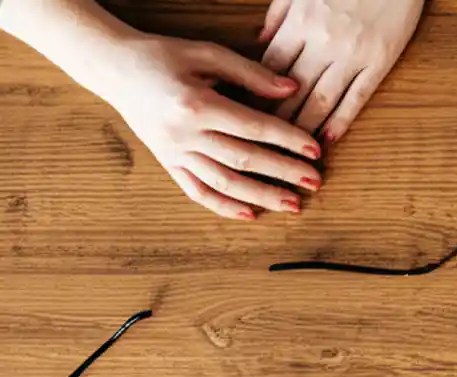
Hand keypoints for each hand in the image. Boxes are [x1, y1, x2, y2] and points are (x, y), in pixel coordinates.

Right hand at [96, 35, 323, 219]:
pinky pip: (197, 192)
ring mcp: (174, 153)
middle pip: (243, 159)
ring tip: (293, 205)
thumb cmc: (162, 56)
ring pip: (224, 183)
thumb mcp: (206, 53)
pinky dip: (224, 206)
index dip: (287, 140)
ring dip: (262, 196)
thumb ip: (250, 73)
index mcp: (196, 104)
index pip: (252, 128)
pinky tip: (251, 215)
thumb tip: (291, 90)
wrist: (113, 69)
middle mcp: (184, 134)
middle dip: (283, 173)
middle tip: (315, 181)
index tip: (314, 151)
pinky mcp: (167, 163)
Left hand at [260, 0, 424, 141]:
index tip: (247, 111)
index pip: (270, 66)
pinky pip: (357, 97)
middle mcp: (323, 40)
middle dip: (275, 118)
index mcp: (301, 20)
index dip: (256, 92)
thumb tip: (260, 41)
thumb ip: (279, 12)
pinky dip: (341, 121)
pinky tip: (329, 138)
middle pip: (291, 88)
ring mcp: (353, 53)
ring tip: (293, 147)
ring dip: (305, 126)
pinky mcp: (380, 60)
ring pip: (321, 98)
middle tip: (264, 142)